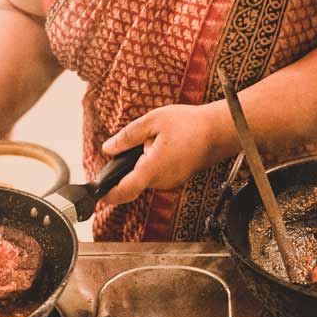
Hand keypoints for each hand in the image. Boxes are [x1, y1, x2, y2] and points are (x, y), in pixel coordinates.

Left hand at [99, 103, 233, 204]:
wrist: (220, 131)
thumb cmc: (190, 124)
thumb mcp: (153, 121)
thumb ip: (128, 136)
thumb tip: (108, 148)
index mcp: (152, 168)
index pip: (124, 191)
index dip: (107, 195)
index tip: (96, 195)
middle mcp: (162, 181)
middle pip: (133, 181)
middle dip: (129, 165)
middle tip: (139, 142)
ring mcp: (171, 182)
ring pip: (146, 177)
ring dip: (143, 163)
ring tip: (158, 139)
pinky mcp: (178, 178)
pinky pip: (159, 174)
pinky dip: (155, 163)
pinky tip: (166, 145)